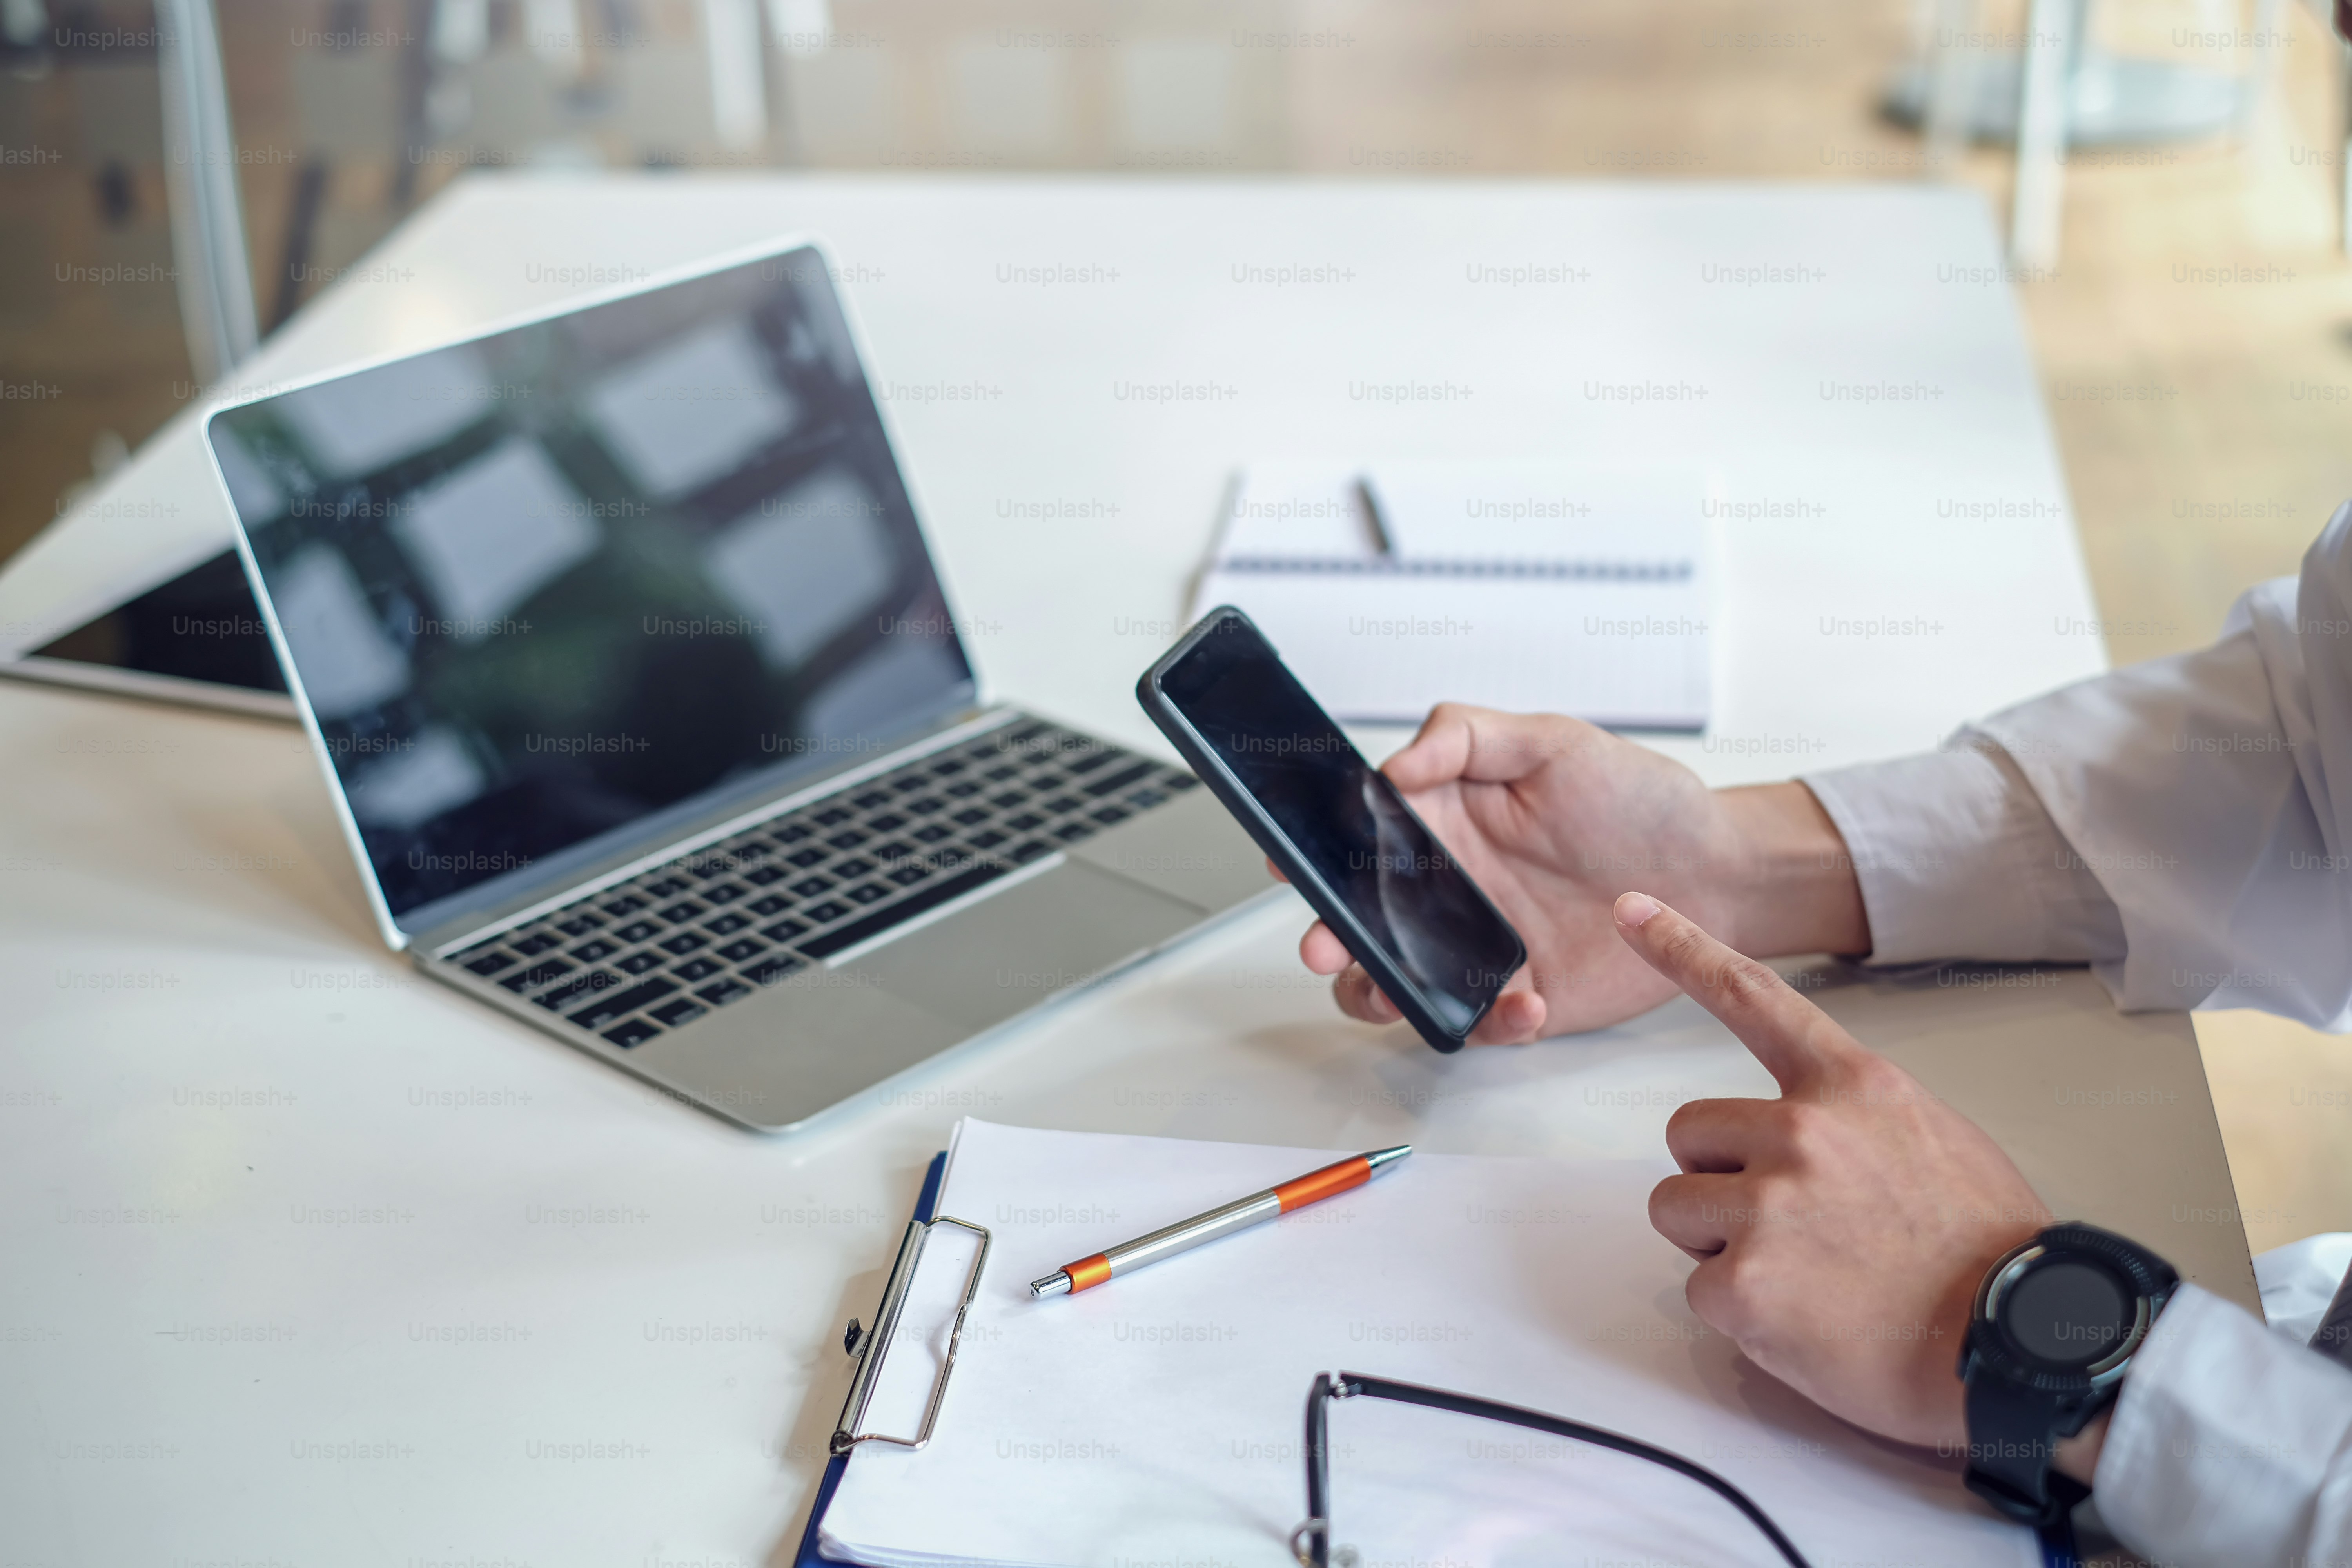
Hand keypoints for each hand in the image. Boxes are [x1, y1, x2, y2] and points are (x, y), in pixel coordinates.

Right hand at [1288, 704, 1868, 1043]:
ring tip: (1393, 992)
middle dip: (1327, 935)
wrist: (1718, 874)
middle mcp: (1446, 890)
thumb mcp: (1554, 739)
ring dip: (1381, 993)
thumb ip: (1466, 735)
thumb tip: (1393, 764)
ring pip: (1394, 982)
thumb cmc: (1641, 798)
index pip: (1355, 837)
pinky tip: (1525, 1004)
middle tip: (1322, 942)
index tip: (1289, 860)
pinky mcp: (1518, 1000)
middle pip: (1357, 920)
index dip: (1312, 851)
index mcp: (1442, 822)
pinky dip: (1489, 1024)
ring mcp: (1477, 949)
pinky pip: (1477, 1023)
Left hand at [1614, 890, 2051, 1447]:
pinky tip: (1808, 1321)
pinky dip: (1741, 1314)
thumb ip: (1852, 1123)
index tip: (1630, 909)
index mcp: (1851, 1087)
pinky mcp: (1745, 1282)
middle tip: (1795, 1226)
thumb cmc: (1986, 1254)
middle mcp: (1801, 1131)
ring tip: (1806, 1276)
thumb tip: (1807, 1139)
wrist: (2025, 1343)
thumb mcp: (1931, 1142)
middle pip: (1689, 1133)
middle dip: (1720, 1176)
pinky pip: (1700, 1288)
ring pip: (1679, 1208)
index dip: (1682, 948)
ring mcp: (1768, 1206)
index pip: (1753, 996)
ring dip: (1721, 1243)